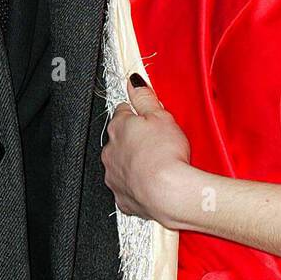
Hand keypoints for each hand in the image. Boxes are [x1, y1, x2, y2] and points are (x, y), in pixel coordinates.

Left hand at [101, 75, 191, 223]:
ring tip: (157, 164)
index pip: (123, 112)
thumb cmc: (165, 155)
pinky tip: (153, 184)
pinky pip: (128, 189)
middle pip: (121, 139)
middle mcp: (111, 152)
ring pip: (122, 164)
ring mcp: (114, 176)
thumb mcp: (160, 115)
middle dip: (135, 140)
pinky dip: (138, 186)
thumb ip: (144, 97)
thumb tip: (134, 81)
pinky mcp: (123, 199)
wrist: (169, 193)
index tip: (147, 118)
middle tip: (157, 142)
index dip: (137, 115)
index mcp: (118, 127)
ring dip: (135, 163)